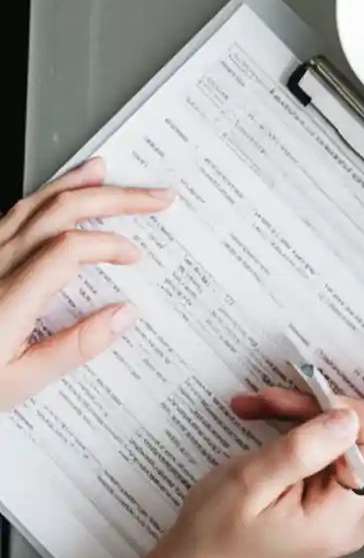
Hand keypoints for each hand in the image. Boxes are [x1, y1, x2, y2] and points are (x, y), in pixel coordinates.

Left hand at [0, 157, 173, 409]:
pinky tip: (59, 194)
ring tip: (106, 172)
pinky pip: (13, 213)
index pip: (69, 248)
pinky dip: (44, 196)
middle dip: (114, 199)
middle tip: (155, 198)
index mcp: (8, 299)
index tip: (134, 258)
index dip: (109, 245)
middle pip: (58, 211)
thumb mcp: (17, 385)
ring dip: (75, 184)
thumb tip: (122, 315)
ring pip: (32, 203)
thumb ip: (73, 348)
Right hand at [92, 388, 363, 557]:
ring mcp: (342, 508)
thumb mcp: (249, 485)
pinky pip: (326, 453)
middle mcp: (352, 515)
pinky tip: (267, 421)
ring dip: (303, 416)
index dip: (353, 414)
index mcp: (339, 518)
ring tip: (260, 406)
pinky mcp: (328, 499)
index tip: (313, 396)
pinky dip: (298, 433)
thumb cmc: (214, 537)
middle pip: (361, 442)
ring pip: (342, 441)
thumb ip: (300, 451)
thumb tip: (348, 418)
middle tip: (274, 399)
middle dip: (319, 410)